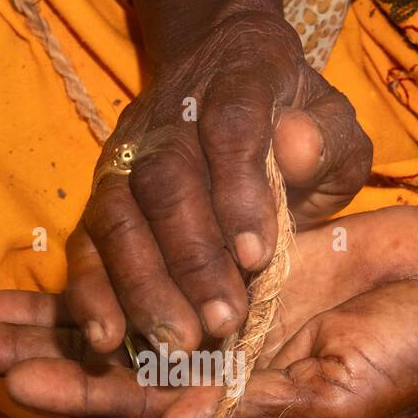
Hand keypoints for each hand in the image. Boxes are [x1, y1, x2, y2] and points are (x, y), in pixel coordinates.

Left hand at [0, 205, 417, 417]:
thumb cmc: (408, 353)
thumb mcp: (336, 394)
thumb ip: (259, 406)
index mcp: (235, 405)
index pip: (142, 401)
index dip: (82, 390)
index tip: (17, 379)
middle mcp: (214, 363)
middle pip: (111, 358)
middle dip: (39, 351)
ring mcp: (219, 310)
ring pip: (123, 308)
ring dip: (56, 306)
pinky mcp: (231, 261)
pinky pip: (163, 258)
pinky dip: (118, 254)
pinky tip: (65, 246)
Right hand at [71, 0, 371, 358]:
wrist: (225, 74)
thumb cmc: (295, 124)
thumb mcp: (331, 123)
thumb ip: (327, 139)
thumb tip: (298, 150)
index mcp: (237, 80)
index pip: (230, 128)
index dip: (239, 191)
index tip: (257, 256)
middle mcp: (168, 117)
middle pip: (165, 182)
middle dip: (192, 260)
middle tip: (223, 322)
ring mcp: (126, 156)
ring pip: (118, 216)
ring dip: (143, 286)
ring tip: (176, 343)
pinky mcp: (102, 196)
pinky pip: (86, 243)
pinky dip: (90, 293)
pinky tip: (108, 338)